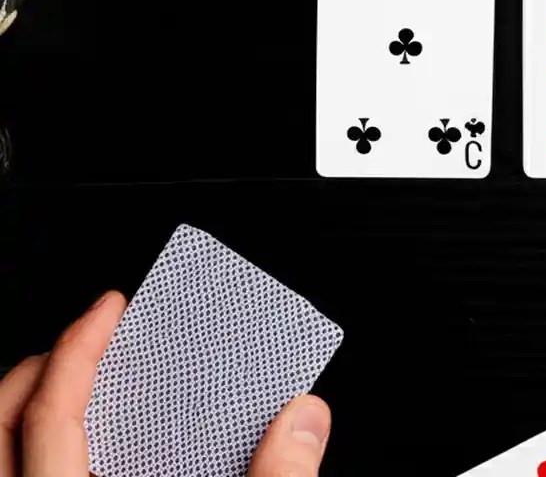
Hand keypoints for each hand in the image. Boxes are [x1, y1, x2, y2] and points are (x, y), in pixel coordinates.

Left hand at [0, 292, 332, 476]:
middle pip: (2, 420)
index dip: (79, 346)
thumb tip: (303, 421)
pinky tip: (84, 449)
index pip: (55, 411)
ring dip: (26, 406)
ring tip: (68, 380)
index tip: (107, 308)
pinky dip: (36, 450)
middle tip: (84, 335)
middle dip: (40, 364)